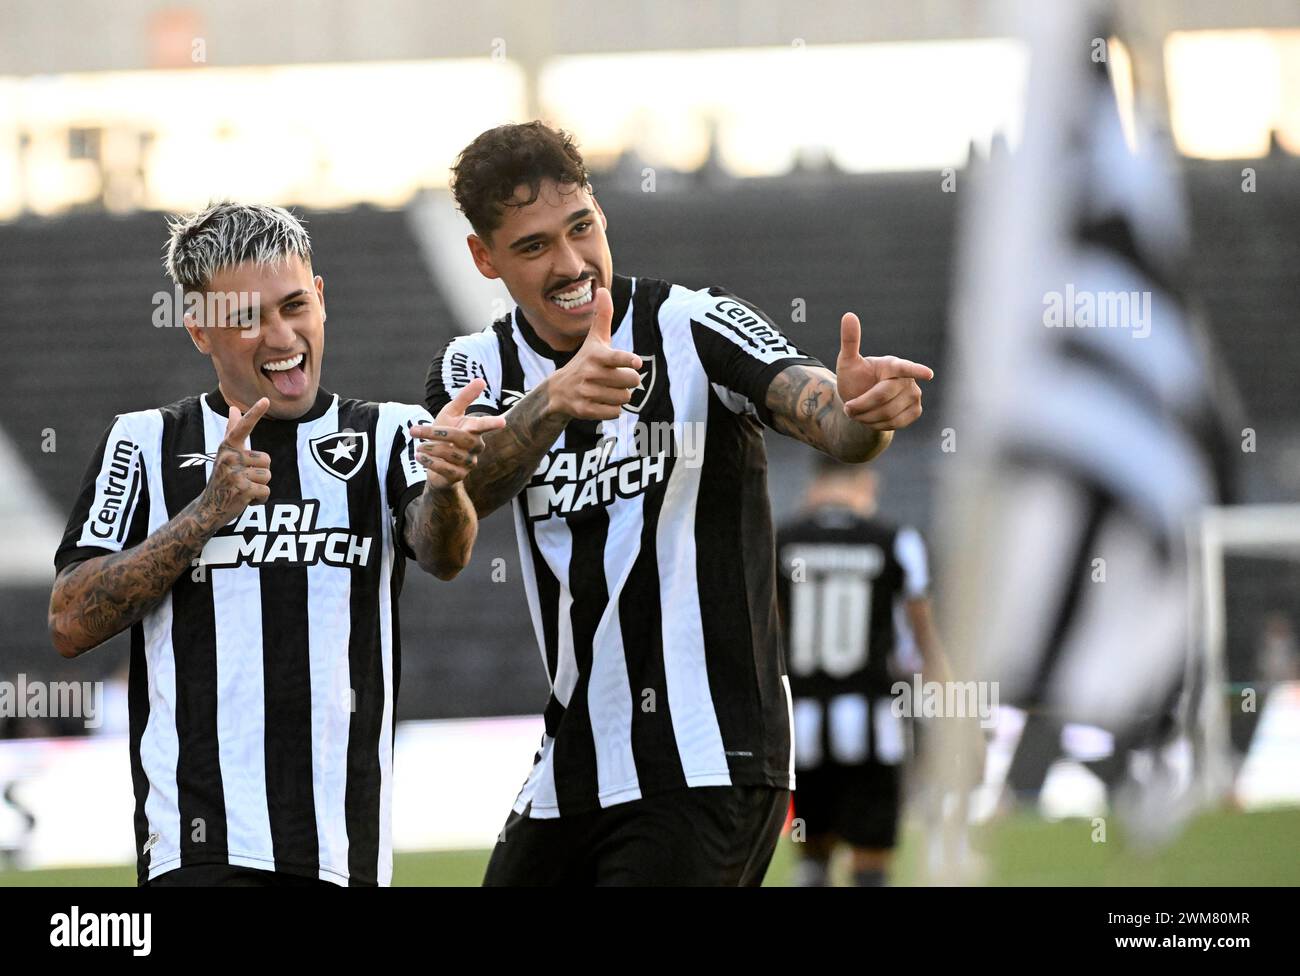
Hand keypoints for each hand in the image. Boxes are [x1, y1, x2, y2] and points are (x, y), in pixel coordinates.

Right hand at [200, 397, 271, 525]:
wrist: (209, 508)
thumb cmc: (222, 478)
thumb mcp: (225, 454)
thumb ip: (232, 431)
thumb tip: (234, 407)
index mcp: (227, 448)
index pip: (243, 428)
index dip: (255, 413)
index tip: (266, 400)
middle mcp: (229, 458)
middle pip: (267, 459)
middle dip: (260, 472)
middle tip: (242, 479)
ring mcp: (234, 474)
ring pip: (267, 476)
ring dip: (260, 486)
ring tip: (242, 489)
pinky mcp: (242, 490)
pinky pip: (266, 491)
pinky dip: (260, 499)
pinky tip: (245, 500)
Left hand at [409, 378, 506, 489]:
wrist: (435, 463)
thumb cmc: (445, 435)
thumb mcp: (451, 413)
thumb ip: (465, 398)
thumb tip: (482, 380)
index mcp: (474, 430)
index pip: (484, 426)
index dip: (492, 423)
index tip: (502, 421)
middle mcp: (475, 447)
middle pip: (461, 438)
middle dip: (436, 433)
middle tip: (414, 430)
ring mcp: (468, 463)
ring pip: (451, 454)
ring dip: (430, 448)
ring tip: (419, 447)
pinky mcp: (458, 476)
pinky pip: (445, 469)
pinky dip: (429, 462)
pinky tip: (420, 456)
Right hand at [546, 286, 642, 420]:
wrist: (557, 391)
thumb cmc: (584, 361)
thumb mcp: (593, 340)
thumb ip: (602, 317)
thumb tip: (603, 289)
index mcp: (595, 355)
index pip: (616, 358)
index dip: (628, 361)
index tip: (637, 363)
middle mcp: (590, 373)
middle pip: (629, 381)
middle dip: (629, 381)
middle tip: (620, 379)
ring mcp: (586, 392)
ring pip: (623, 398)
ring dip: (621, 396)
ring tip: (609, 390)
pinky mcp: (584, 410)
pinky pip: (614, 412)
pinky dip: (613, 409)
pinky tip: (603, 402)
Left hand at [836, 312, 932, 430]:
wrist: (861, 402)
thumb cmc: (855, 379)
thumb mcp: (848, 362)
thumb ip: (850, 341)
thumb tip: (849, 315)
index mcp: (892, 364)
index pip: (905, 368)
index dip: (916, 371)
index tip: (928, 374)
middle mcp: (908, 379)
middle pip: (883, 397)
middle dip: (861, 405)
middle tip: (848, 408)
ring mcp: (915, 395)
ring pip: (888, 414)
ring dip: (867, 417)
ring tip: (860, 412)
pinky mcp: (916, 411)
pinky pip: (895, 424)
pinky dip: (878, 425)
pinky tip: (873, 418)